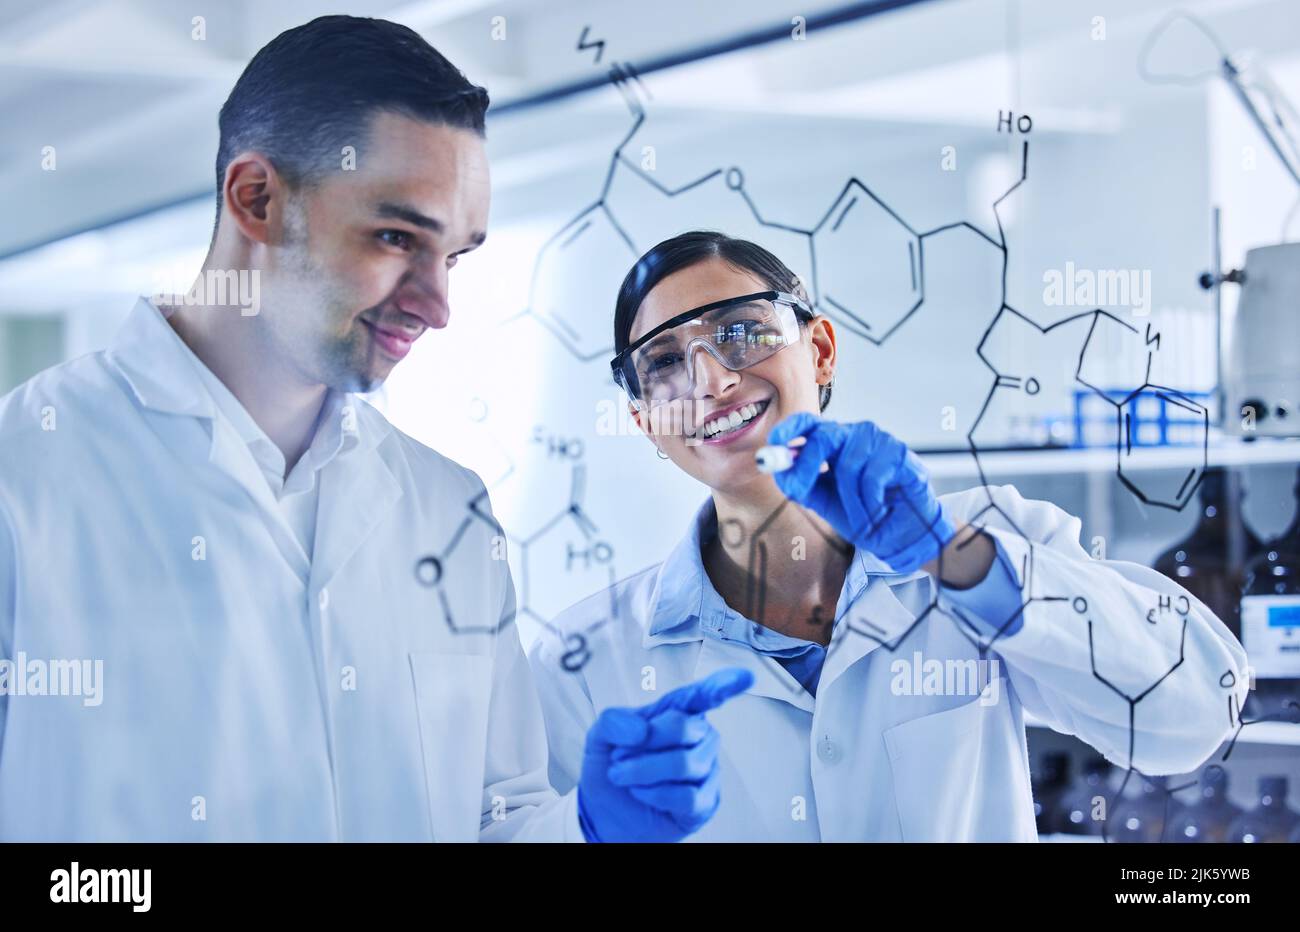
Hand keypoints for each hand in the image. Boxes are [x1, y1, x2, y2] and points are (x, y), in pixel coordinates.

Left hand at [577, 667, 753, 842]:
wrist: (603, 812)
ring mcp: (706, 770)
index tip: (745, 676)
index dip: (725, 685)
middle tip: (618, 757)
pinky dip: (655, 795)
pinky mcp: (705, 803)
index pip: (704, 694)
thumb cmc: (611, 766)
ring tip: (622, 777)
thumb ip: (615, 721)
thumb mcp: (600, 736)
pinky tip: (641, 794)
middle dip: (643, 745)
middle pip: (684, 727)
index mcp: (678, 712)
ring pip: (685, 764)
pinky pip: (687, 796)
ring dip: (642, 772)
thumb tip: (642, 731)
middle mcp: (699, 737)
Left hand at [767, 413, 956, 573]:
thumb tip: (778, 468)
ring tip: (861, 518)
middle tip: (800, 491)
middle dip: (807, 466)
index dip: (790, 429)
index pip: (809, 423)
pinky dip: (869, 502)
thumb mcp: (822, 501)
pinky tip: (877, 511)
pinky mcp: (901, 454)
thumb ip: (798, 484)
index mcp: (835, 441)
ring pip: (848, 464)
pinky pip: (872, 477)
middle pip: (825, 436)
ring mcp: (880, 441)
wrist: (901, 535)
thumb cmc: (862, 513)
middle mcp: (856, 435)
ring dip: (849, 501)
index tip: (774, 443)